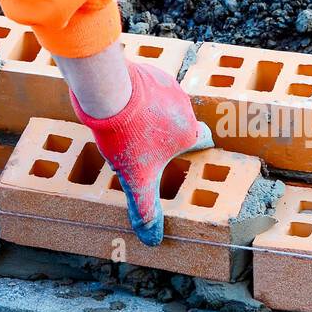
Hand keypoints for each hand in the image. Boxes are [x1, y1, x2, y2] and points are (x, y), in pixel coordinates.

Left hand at [71, 61, 212, 244]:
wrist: (108, 91)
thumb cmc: (127, 135)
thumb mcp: (136, 179)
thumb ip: (146, 209)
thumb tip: (153, 240)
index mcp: (188, 132)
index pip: (203, 140)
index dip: (195, 147)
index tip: (187, 152)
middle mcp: (185, 107)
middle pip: (180, 122)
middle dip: (166, 132)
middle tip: (146, 143)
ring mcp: (168, 85)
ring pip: (164, 103)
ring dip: (152, 111)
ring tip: (129, 124)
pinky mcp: (149, 71)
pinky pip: (148, 85)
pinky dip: (139, 94)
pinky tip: (121, 104)